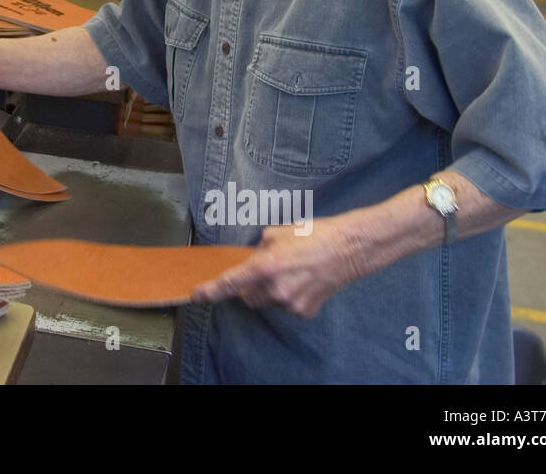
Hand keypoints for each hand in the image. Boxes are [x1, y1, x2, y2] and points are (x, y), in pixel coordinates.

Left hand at [189, 217, 370, 318]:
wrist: (349, 249)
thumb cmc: (314, 235)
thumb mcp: (277, 233)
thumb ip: (258, 250)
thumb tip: (250, 260)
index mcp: (265, 266)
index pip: (230, 283)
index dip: (210, 291)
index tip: (196, 296)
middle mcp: (276, 289)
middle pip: (247, 296)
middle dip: (250, 285)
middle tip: (267, 270)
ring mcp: (291, 303)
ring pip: (267, 302)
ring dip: (271, 291)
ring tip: (292, 272)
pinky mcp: (304, 312)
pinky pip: (286, 306)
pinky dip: (289, 297)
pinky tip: (303, 281)